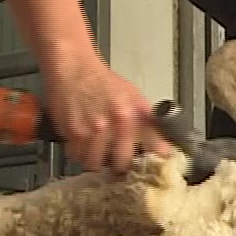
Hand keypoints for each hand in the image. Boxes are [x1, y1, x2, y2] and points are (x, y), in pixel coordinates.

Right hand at [40, 53, 171, 173]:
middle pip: (120, 164)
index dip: (150, 161)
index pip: (151, 148)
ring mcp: (91, 130)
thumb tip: (164, 146)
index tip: (149, 167)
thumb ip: (148, 122)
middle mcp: (113, 124)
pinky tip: (82, 143)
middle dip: (119, 165)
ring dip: (96, 160)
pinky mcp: (72, 132)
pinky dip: (78, 153)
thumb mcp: (133, 96)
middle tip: (117, 162)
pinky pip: (76, 155)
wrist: (73, 68)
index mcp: (132, 114)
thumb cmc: (102, 81)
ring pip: (95, 163)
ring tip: (97, 152)